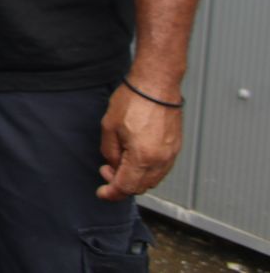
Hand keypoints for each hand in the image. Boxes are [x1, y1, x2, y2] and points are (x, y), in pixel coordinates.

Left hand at [96, 80, 183, 199]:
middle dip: (121, 184)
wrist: (156, 84)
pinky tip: (134, 157)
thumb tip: (113, 166)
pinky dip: (146, 170)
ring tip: (119, 161)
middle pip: (140, 187)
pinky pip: (160, 169)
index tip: (101, 193)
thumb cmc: (133, 100)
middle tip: (106, 170)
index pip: (126, 187)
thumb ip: (110, 152)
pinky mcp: (175, 147)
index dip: (111, 193)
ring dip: (135, 178)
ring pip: (152, 180)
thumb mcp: (109, 127)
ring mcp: (171, 155)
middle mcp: (161, 160)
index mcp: (143, 157)